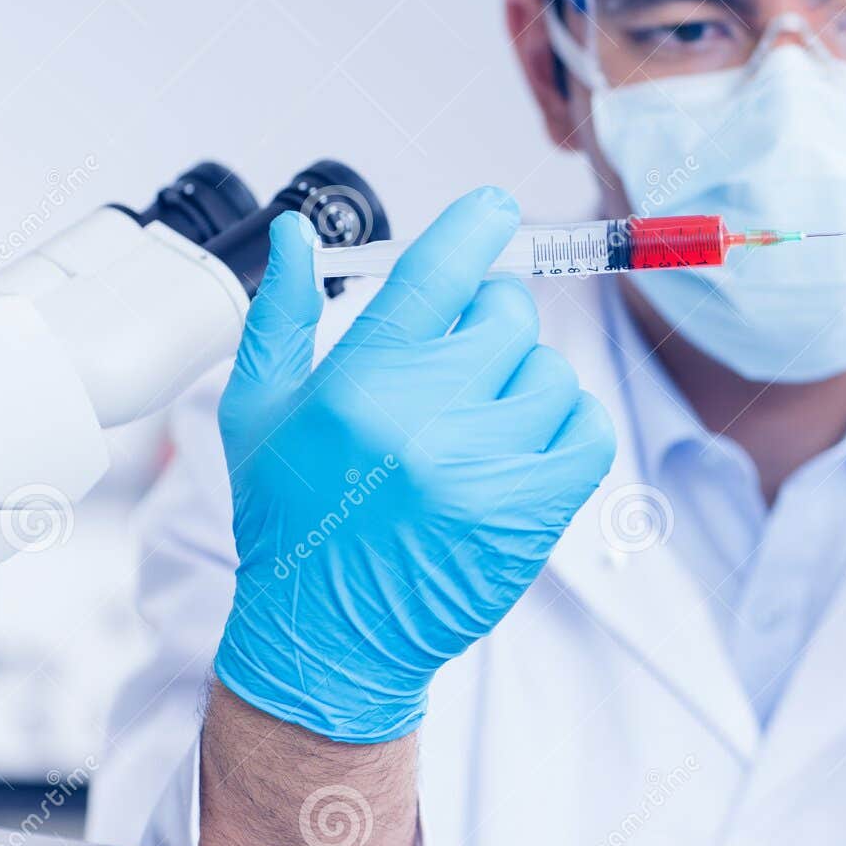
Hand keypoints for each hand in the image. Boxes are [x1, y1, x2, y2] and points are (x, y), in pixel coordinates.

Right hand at [214, 187, 615, 741]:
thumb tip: (297, 229)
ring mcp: (485, 470)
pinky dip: (570, 423)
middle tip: (464, 350)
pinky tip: (529, 438)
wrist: (327, 635)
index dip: (476, 224)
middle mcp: (426, 420)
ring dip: (524, 381)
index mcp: (358, 382)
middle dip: (490, 318)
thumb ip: (282, 312)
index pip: (438, 270)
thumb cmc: (290, 514)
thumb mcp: (256, 410)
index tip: (494, 210)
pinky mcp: (531, 515)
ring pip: (550, 373)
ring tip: (483, 413)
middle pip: (508, 316)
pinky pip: (589, 430)